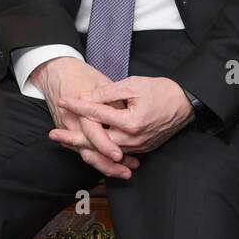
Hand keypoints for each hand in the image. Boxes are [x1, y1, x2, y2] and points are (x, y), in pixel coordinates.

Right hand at [29, 56, 135, 179]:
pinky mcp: (68, 132)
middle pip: (89, 150)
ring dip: (105, 165)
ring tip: (125, 172)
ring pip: (86, 154)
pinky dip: (98, 158)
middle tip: (127, 172)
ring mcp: (67, 129)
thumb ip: (113, 101)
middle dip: (108, 164)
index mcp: (78, 111)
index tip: (120, 156)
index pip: (93, 133)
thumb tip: (129, 114)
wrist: (56, 71)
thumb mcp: (100, 83)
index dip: (106, 146)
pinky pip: (83, 149)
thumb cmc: (79, 74)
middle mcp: (70, 123)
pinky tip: (114, 163)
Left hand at [54, 76, 194, 155]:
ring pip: (104, 151)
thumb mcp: (133, 84)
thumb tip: (86, 97)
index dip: (78, 106)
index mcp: (131, 122)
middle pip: (95, 142)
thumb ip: (108, 92)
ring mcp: (137, 147)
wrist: (186, 104)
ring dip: (83, 147)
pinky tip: (86, 147)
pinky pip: (115, 153)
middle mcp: (132, 139)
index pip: (97, 115)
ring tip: (64, 142)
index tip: (64, 100)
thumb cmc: (161, 90)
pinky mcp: (141, 150)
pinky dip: (99, 151)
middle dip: (72, 139)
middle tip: (52, 134)